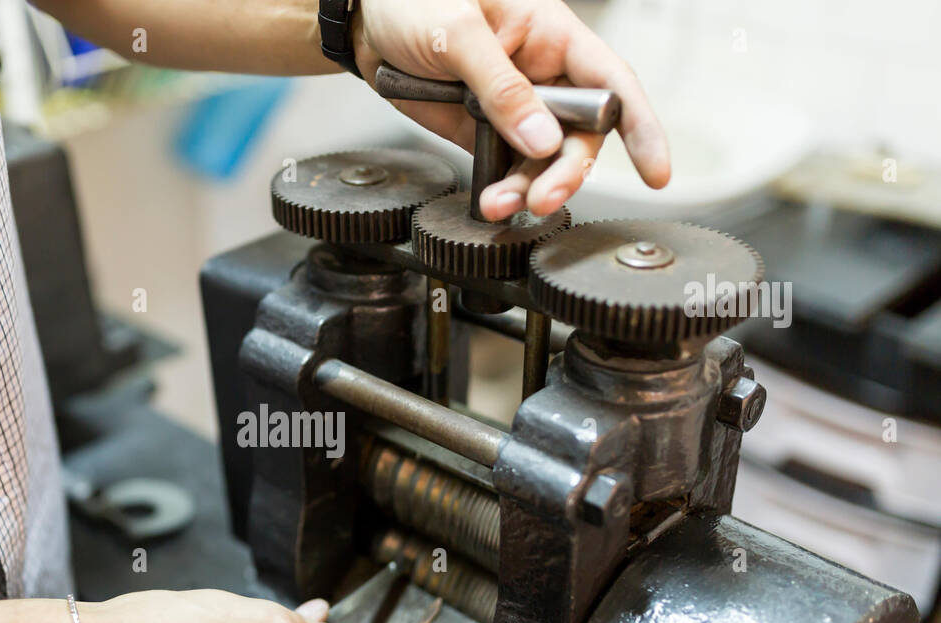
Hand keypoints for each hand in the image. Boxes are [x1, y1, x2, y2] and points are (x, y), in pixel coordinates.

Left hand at [352, 0, 669, 218]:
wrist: (365, 22)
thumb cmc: (413, 0)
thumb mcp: (457, 33)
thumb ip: (500, 86)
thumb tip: (541, 141)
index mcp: (551, 34)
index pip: (611, 81)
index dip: (639, 126)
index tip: (656, 172)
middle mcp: (541, 75)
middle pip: (579, 135)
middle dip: (566, 171)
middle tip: (544, 197)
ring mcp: (513, 108)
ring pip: (542, 161)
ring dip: (529, 188)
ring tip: (502, 204)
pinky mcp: (484, 133)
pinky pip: (506, 169)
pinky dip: (503, 189)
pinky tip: (491, 201)